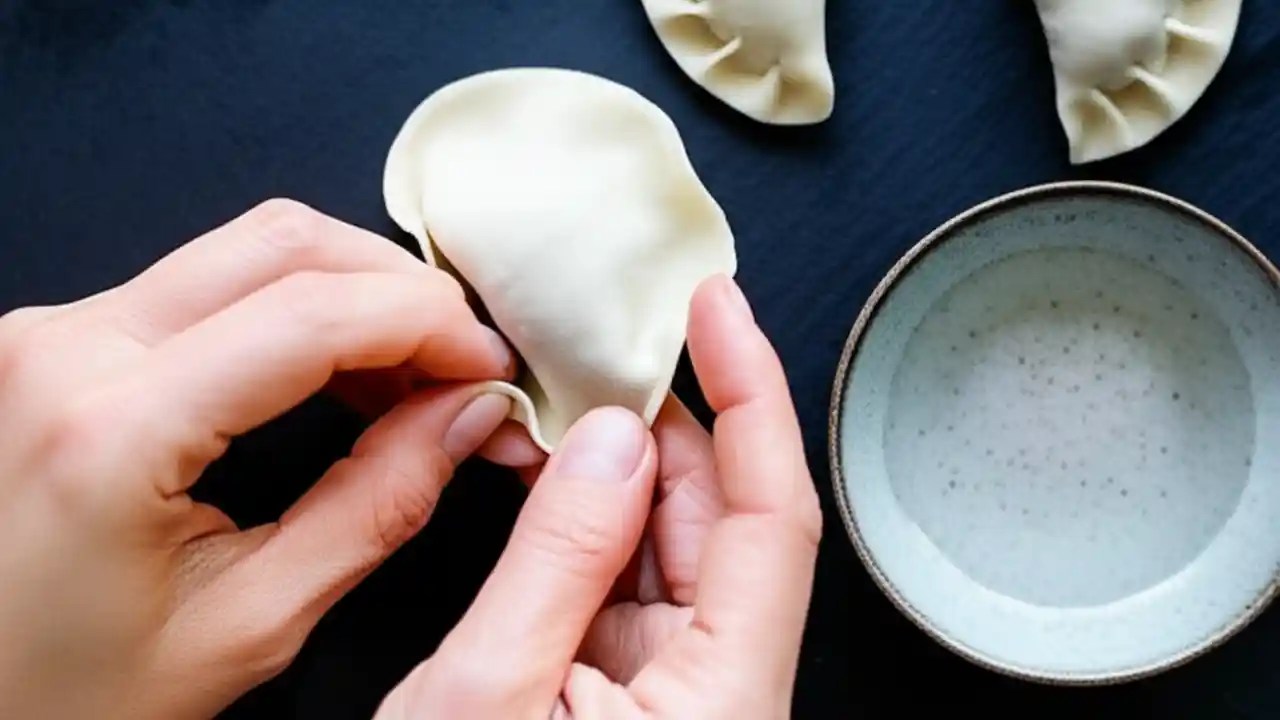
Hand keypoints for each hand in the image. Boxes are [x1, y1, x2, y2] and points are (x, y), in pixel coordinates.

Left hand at [0, 200, 516, 718]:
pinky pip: (210, 284)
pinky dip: (300, 313)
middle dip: (401, 292)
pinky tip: (348, 374)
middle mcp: (68, 348)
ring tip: (418, 382)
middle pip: (284, 245)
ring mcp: (55, 332)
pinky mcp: (65, 339)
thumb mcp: (251, 623)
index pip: (312, 315)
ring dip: (356, 298)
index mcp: (110, 431)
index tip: (493, 370)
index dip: (430, 327)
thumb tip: (467, 415)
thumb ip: (376, 506)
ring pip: (250, 250)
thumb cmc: (70, 692)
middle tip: (465, 368)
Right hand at [377, 275, 823, 718]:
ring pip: (673, 544)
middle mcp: (719, 690)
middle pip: (724, 520)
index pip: (776, 516)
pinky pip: (627, 579)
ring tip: (552, 399)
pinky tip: (543, 472)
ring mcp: (676, 689)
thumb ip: (557, 560)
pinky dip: (587, 519)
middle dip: (664, 421)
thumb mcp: (487, 697)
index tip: (718, 308)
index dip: (754, 395)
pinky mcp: (630, 691)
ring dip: (618, 467)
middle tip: (598, 343)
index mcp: (721, 704)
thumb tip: (607, 438)